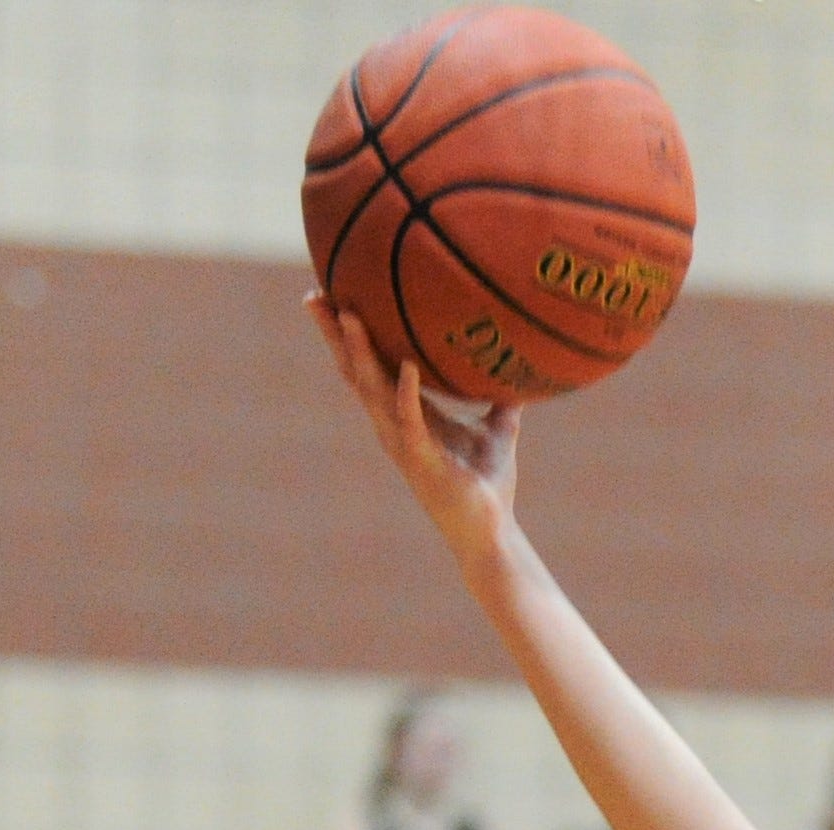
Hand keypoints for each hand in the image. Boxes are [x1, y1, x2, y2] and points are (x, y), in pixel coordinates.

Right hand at [305, 294, 522, 562]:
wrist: (491, 529)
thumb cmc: (487, 482)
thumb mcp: (497, 430)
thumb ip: (500, 400)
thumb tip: (518, 370)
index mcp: (405, 413)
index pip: (370, 366)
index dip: (350, 334)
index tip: (334, 295)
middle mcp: (394, 425)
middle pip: (355, 372)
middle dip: (334, 335)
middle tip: (315, 296)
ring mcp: (404, 443)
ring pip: (372, 390)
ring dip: (361, 354)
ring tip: (351, 316)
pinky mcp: (421, 460)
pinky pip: (410, 422)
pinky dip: (407, 394)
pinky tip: (405, 367)